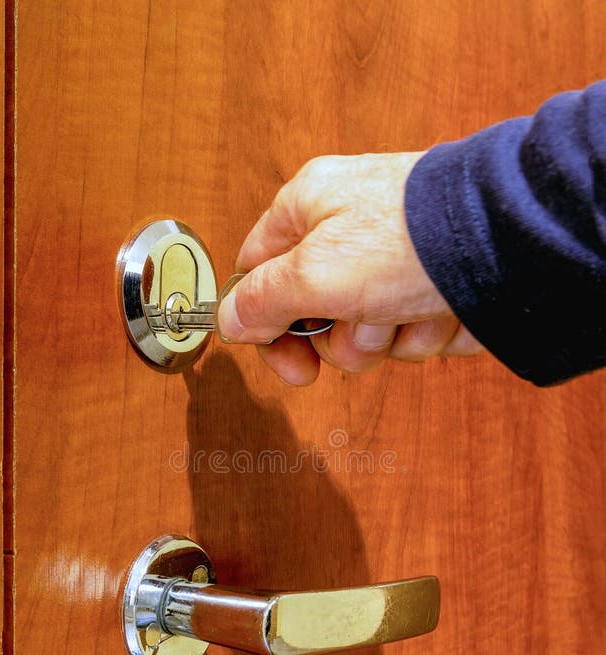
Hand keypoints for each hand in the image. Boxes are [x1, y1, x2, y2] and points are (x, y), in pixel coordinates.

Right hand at [218, 153, 482, 384]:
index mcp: (307, 209)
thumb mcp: (313, 273)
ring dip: (389, 336)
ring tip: (409, 306)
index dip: (266, 326)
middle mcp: (347, 234)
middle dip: (344, 337)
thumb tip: (228, 321)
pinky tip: (440, 307)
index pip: (258, 275)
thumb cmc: (408, 238)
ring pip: (368, 334)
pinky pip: (411, 334)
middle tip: (362, 321)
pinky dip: (426, 331)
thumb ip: (260, 301)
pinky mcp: (430, 288)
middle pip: (316, 318)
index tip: (289, 364)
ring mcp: (392, 264)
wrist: (506, 241)